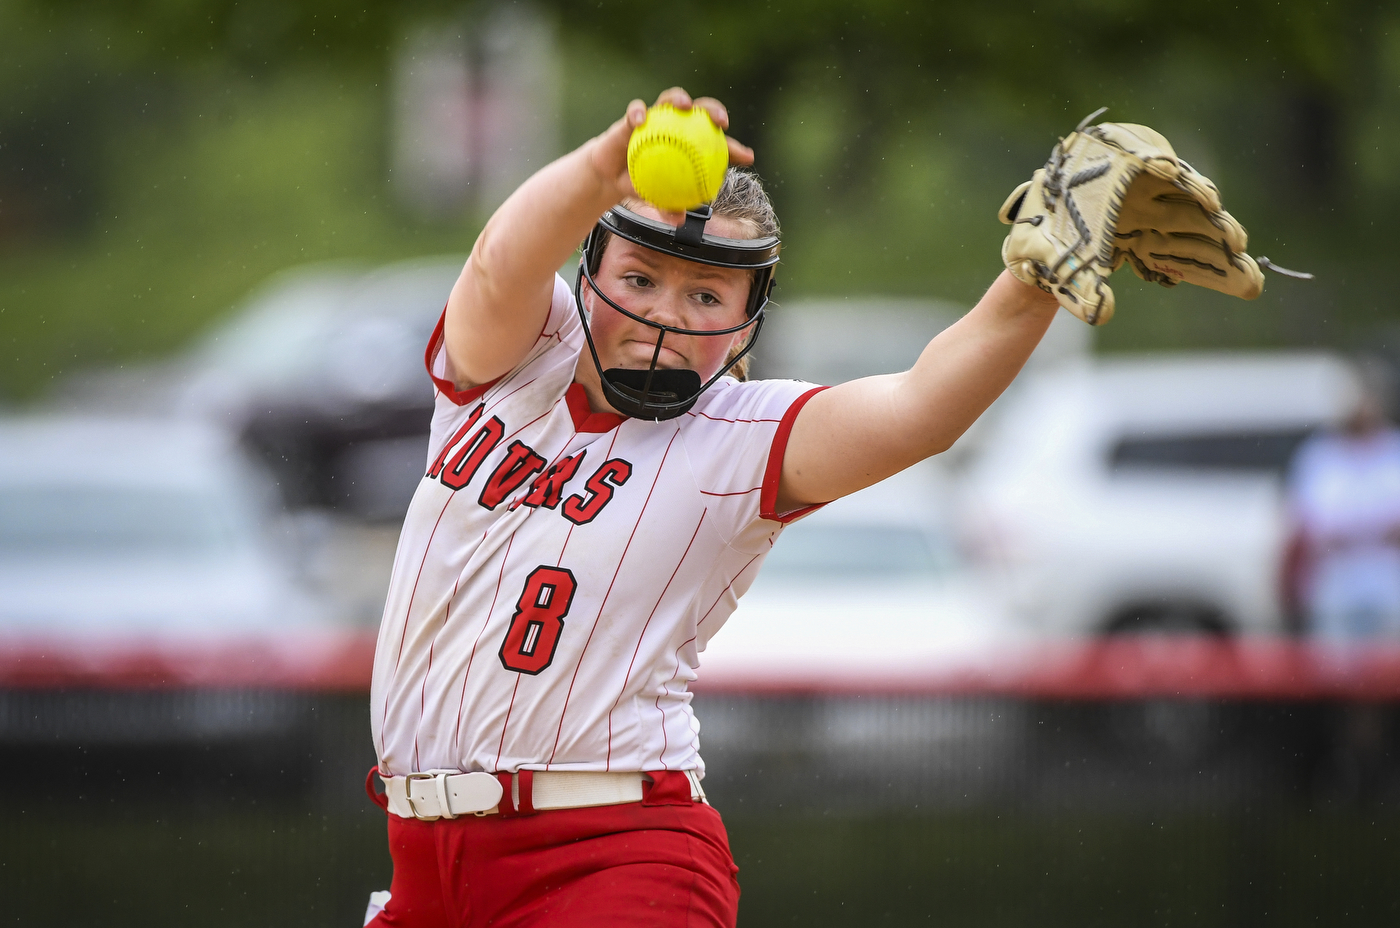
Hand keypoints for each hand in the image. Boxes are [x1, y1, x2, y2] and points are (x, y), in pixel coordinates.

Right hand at [587, 87, 754, 222]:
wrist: (611, 177)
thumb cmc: (640, 184)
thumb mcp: (655, 199)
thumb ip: (667, 206)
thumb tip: (680, 218)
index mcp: (688, 145)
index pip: (715, 143)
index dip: (734, 148)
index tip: (747, 157)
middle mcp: (675, 126)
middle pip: (700, 110)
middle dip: (714, 110)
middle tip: (721, 122)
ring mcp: (655, 119)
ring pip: (670, 100)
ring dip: (679, 98)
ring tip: (685, 106)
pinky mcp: (632, 117)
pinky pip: (635, 111)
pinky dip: (639, 113)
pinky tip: (641, 121)